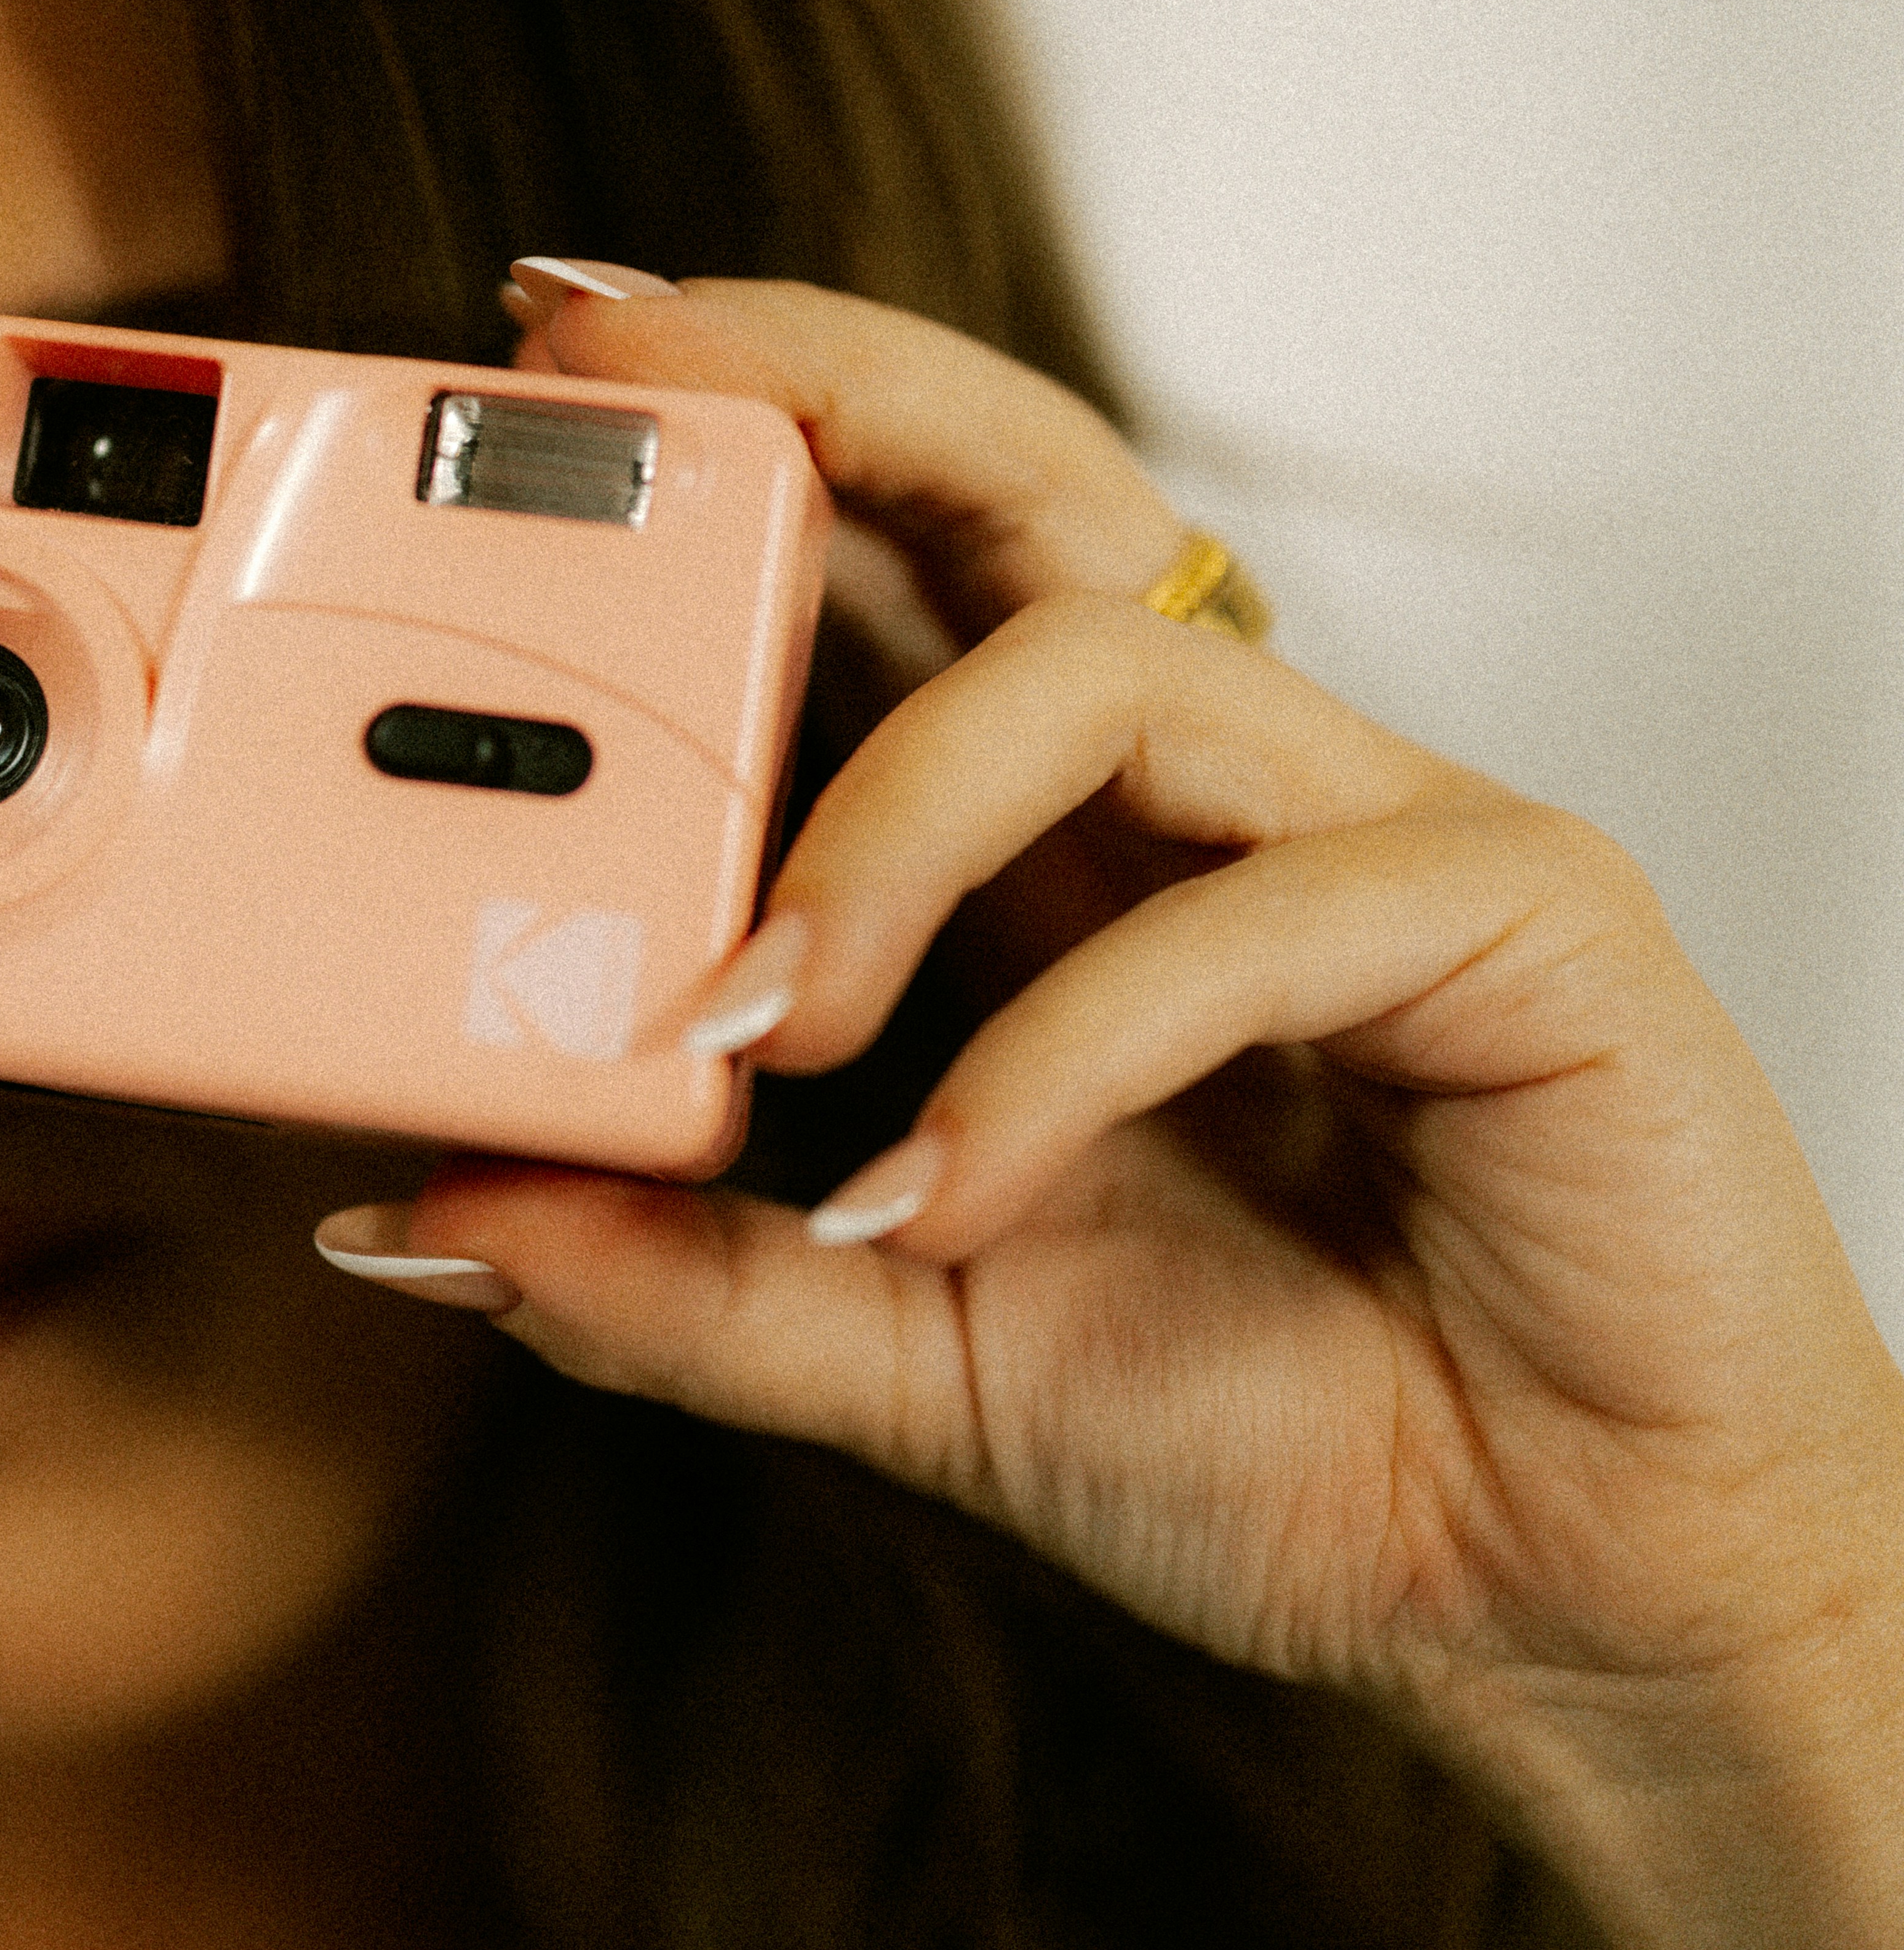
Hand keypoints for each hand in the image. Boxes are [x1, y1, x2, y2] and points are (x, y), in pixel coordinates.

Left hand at [322, 268, 1903, 1949]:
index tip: (536, 356)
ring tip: (761, 1021)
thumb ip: (671, 1274)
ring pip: (1098, 660)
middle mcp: (1197, 784)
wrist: (1541, 1594)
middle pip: (1011, 475)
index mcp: (1051, 844)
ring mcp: (1364, 822)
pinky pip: (1261, 906)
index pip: (883, 568)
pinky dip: (1065, 1052)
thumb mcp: (894, 1344)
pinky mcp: (1521, 912)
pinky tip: (946, 1198)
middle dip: (810, 386)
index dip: (731, 438)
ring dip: (882, 826)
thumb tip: (408, 1216)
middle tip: (606, 364)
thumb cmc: (1260, 1426)